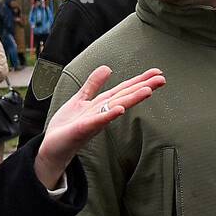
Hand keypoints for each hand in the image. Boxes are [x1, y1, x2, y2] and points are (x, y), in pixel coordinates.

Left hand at [35, 66, 165, 187]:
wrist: (52, 147)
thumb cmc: (67, 126)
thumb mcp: (80, 100)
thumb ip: (93, 85)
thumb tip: (108, 68)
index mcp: (102, 105)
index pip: (123, 90)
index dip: (139, 80)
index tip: (157, 73)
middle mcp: (102, 113)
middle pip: (125, 97)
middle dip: (143, 88)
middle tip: (162, 79)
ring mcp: (94, 121)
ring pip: (116, 107)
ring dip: (132, 99)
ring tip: (148, 90)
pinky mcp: (82, 129)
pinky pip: (98, 121)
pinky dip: (109, 115)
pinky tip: (120, 110)